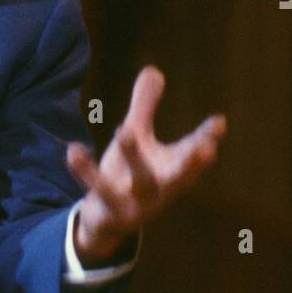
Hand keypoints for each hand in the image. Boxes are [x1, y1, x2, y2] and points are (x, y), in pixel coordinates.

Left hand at [66, 65, 226, 265]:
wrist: (105, 222)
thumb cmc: (127, 173)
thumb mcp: (138, 137)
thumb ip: (144, 107)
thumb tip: (153, 70)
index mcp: (173, 170)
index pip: (195, 153)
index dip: (207, 139)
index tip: (218, 123)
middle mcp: (160, 189)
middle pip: (180, 176)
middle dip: (192, 163)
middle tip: (205, 148)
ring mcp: (137, 204)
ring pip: (140, 182)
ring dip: (134, 156)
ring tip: (124, 129)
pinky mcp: (111, 212)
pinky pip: (97, 191)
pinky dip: (85, 171)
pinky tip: (72, 149)